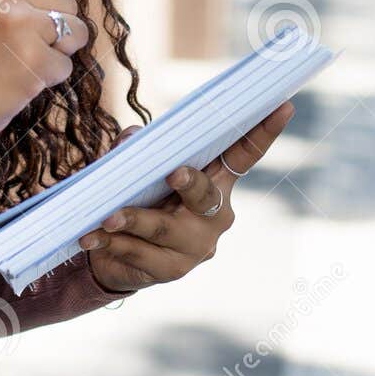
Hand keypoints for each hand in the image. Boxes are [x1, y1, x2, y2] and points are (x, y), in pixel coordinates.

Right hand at [0, 0, 89, 152]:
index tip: (25, 8)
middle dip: (53, 25)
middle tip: (16, 43)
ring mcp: (19, 22)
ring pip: (75, 29)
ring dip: (56, 50)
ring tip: (20, 58)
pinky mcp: (33, 57)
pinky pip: (67, 64)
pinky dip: (49, 76)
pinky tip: (19, 78)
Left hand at [76, 101, 294, 294]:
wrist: (115, 254)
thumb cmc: (137, 197)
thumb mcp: (137, 168)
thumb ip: (136, 149)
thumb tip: (131, 140)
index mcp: (215, 181)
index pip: (244, 155)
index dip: (264, 132)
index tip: (284, 104)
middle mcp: (215, 214)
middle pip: (205, 195)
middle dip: (189, 183)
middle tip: (173, 173)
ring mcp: (197, 246)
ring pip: (164, 228)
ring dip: (132, 220)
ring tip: (107, 218)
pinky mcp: (173, 270)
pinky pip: (141, 254)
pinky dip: (111, 243)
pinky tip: (90, 237)